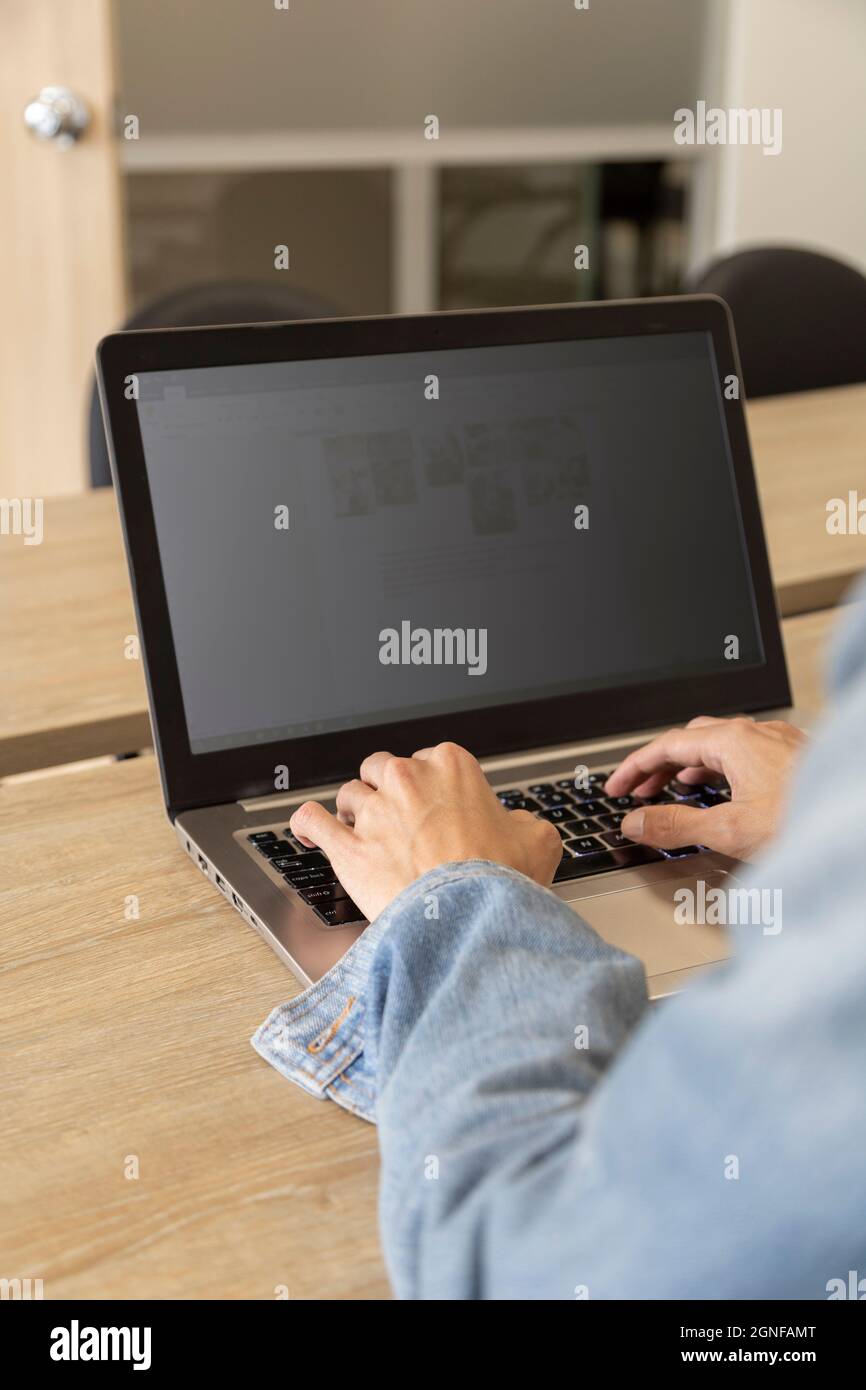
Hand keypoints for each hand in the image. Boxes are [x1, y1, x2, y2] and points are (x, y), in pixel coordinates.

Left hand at [289, 742, 562, 921]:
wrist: (470, 917)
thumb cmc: (500, 880)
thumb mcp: (537, 839)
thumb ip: (521, 821)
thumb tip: (515, 825)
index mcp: (450, 766)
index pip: (429, 758)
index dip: (432, 786)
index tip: (436, 806)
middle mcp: (407, 780)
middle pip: (382, 768)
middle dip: (388, 789)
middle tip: (401, 818)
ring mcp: (374, 811)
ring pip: (350, 794)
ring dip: (355, 811)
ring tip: (364, 832)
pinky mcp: (347, 847)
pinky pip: (312, 822)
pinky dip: (306, 825)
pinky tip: (308, 832)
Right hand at [606, 716, 806, 861]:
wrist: (856, 829)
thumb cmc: (809, 824)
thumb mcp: (730, 831)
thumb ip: (676, 826)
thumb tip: (636, 822)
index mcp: (735, 741)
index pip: (667, 745)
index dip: (633, 767)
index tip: (615, 787)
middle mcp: (758, 734)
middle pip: (692, 739)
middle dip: (659, 764)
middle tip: (637, 790)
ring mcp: (780, 744)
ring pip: (720, 744)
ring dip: (689, 765)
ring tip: (672, 789)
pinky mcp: (796, 759)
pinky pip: (745, 753)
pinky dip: (719, 769)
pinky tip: (724, 789)